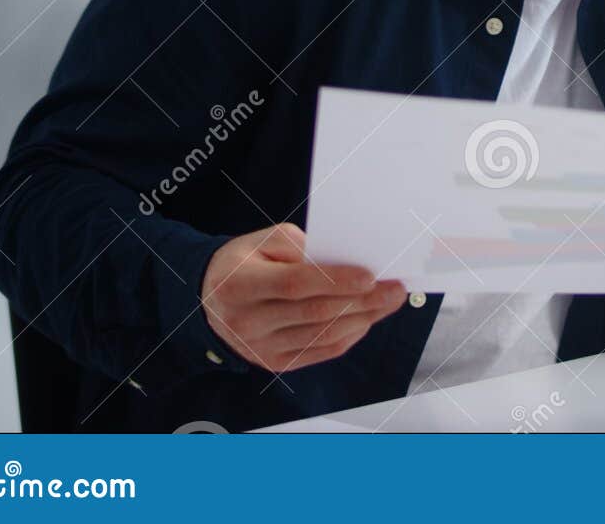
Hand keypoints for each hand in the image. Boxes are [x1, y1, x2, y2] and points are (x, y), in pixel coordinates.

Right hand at [201, 222, 406, 372]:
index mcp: (239, 285)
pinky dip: (349, 335)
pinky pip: (321, 351)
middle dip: (363, 301)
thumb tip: (348, 262)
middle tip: (396, 288)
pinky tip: (367, 319)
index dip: (336, 281)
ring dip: (364, 319)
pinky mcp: (274, 363)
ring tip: (390, 302)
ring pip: (323, 336)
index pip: (295, 285)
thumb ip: (302, 248)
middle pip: (316, 313)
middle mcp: (247, 322)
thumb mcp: (264, 241)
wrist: (209, 300)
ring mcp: (260, 348)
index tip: (371, 275)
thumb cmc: (245, 262)